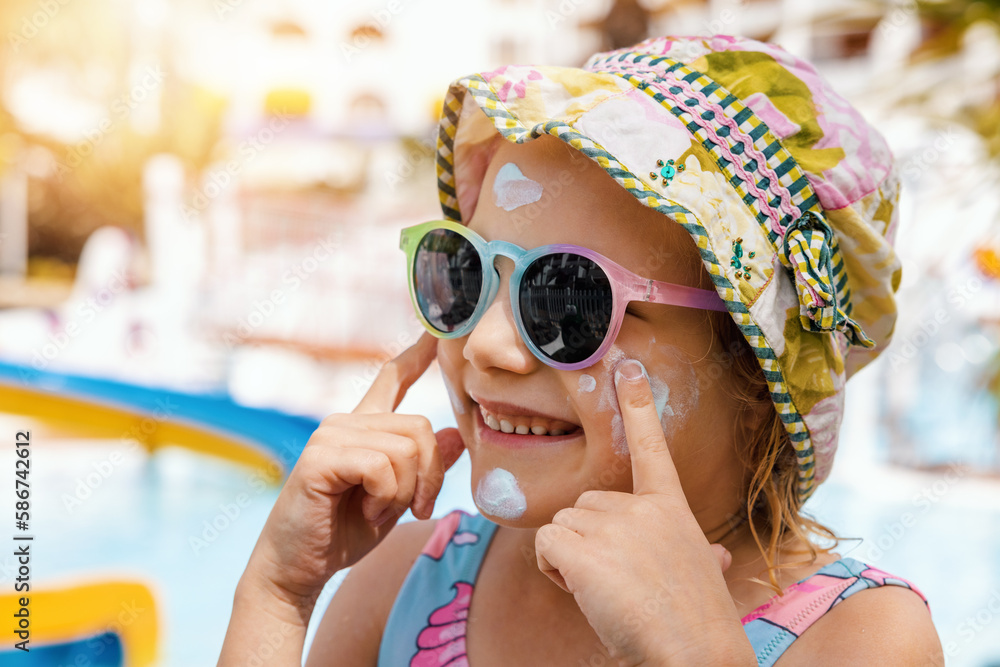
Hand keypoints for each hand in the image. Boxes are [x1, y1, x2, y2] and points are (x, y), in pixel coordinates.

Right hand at [241, 332, 465, 606]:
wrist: (299, 568)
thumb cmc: (345, 533)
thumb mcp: (398, 499)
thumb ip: (424, 467)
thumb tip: (454, 435)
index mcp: (364, 428)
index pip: (392, 379)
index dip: (416, 355)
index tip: (436, 332)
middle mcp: (346, 422)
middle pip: (421, 429)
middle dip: (429, 477)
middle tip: (414, 509)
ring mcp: (331, 435)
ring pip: (406, 450)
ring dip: (404, 494)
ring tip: (378, 512)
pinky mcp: (321, 457)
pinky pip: (381, 466)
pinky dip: (386, 498)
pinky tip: (367, 513)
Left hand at [534, 359, 753, 665]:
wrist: (695, 656)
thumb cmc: (696, 623)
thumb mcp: (701, 574)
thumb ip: (699, 553)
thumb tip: (716, 557)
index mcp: (671, 509)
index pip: (650, 447)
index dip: (637, 405)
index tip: (626, 365)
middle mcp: (642, 508)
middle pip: (582, 505)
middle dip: (586, 542)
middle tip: (617, 582)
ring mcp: (614, 525)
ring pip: (560, 527)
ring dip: (569, 561)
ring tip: (607, 592)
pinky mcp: (585, 549)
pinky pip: (545, 546)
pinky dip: (553, 571)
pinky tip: (585, 593)